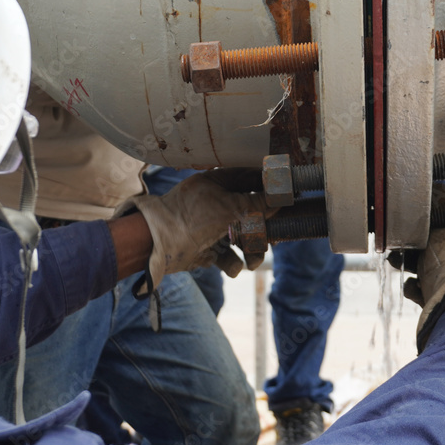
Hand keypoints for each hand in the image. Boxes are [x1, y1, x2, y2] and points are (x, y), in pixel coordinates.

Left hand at [114, 169, 270, 295]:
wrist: (156, 245)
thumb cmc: (191, 218)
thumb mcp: (230, 208)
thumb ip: (258, 202)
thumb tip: (282, 195)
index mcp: (217, 182)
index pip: (249, 178)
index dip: (268, 185)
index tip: (288, 193)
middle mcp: (214, 202)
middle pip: (249, 212)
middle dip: (262, 228)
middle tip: (273, 237)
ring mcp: (210, 225)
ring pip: (241, 236)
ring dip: (251, 250)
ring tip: (252, 262)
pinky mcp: (206, 247)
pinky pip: (227, 255)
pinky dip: (232, 262)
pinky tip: (232, 267)